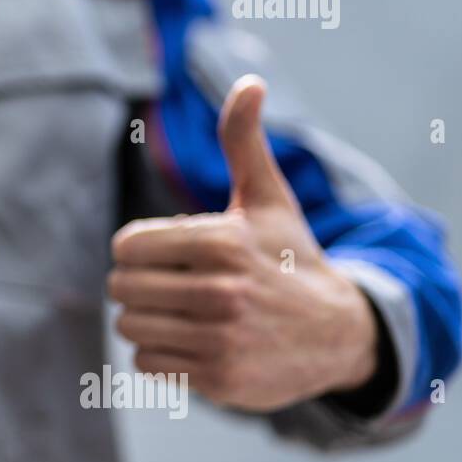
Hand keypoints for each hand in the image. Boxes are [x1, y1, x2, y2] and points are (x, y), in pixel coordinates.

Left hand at [107, 75, 378, 411]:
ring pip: (130, 325)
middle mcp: (220, 292)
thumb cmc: (289, 257)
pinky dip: (160, 353)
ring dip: (147, 319)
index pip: (125, 246)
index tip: (163, 252)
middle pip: (123, 287)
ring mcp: (220, 339)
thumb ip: (244, 141)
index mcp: (221, 242)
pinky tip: (193, 341)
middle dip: (139, 283)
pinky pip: (147, 362)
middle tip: (173, 284)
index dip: (137, 248)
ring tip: (183, 312)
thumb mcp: (267, 199)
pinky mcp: (218, 380)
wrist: (339, 334)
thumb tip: (250, 81)